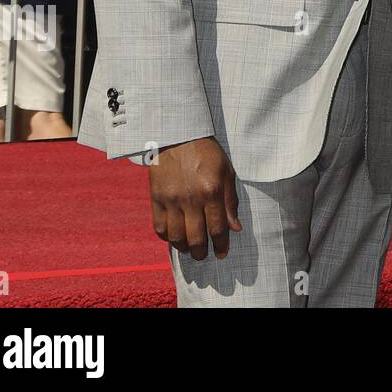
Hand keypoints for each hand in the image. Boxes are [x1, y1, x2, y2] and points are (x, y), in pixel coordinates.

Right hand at [148, 136, 241, 259]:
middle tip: (205, 255)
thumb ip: (231, 201)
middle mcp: (191, 198)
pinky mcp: (156, 198)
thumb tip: (235, 228)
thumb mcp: (226, 171)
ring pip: (176, 237)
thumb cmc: (207, 152)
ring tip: (190, 250)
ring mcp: (171, 200)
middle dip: (202, 252)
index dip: (221, 245)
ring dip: (184, 248)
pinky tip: (175, 238)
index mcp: (212, 191)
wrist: (178, 135)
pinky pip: (159, 227)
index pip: (218, 228)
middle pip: (196, 237)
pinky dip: (167, 238)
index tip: (223, 253)